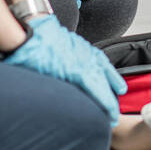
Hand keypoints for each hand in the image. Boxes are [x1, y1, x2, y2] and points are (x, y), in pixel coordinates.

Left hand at [4, 14, 126, 125]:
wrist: (30, 30)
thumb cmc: (32, 55)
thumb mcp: (43, 80)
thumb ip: (57, 93)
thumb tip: (66, 107)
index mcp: (78, 71)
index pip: (100, 92)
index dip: (107, 107)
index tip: (112, 119)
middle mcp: (85, 60)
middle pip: (103, 82)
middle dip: (110, 99)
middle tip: (113, 115)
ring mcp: (84, 50)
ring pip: (103, 67)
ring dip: (112, 80)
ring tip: (120, 90)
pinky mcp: (79, 44)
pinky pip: (98, 57)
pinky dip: (105, 65)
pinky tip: (105, 68)